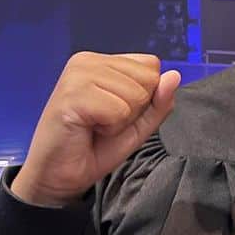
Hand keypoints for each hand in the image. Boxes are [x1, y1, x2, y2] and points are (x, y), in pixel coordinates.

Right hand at [12, 52, 180, 207]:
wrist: (60, 174)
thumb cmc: (95, 147)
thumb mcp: (138, 125)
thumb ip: (159, 102)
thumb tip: (174, 75)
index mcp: (102, 62)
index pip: (151, 65)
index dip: (145, 97)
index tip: (117, 112)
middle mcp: (87, 61)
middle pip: (148, 79)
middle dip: (134, 110)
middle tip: (104, 122)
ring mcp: (77, 75)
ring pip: (135, 95)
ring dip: (121, 120)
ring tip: (96, 125)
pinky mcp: (71, 94)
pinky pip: (118, 110)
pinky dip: (110, 128)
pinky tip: (87, 129)